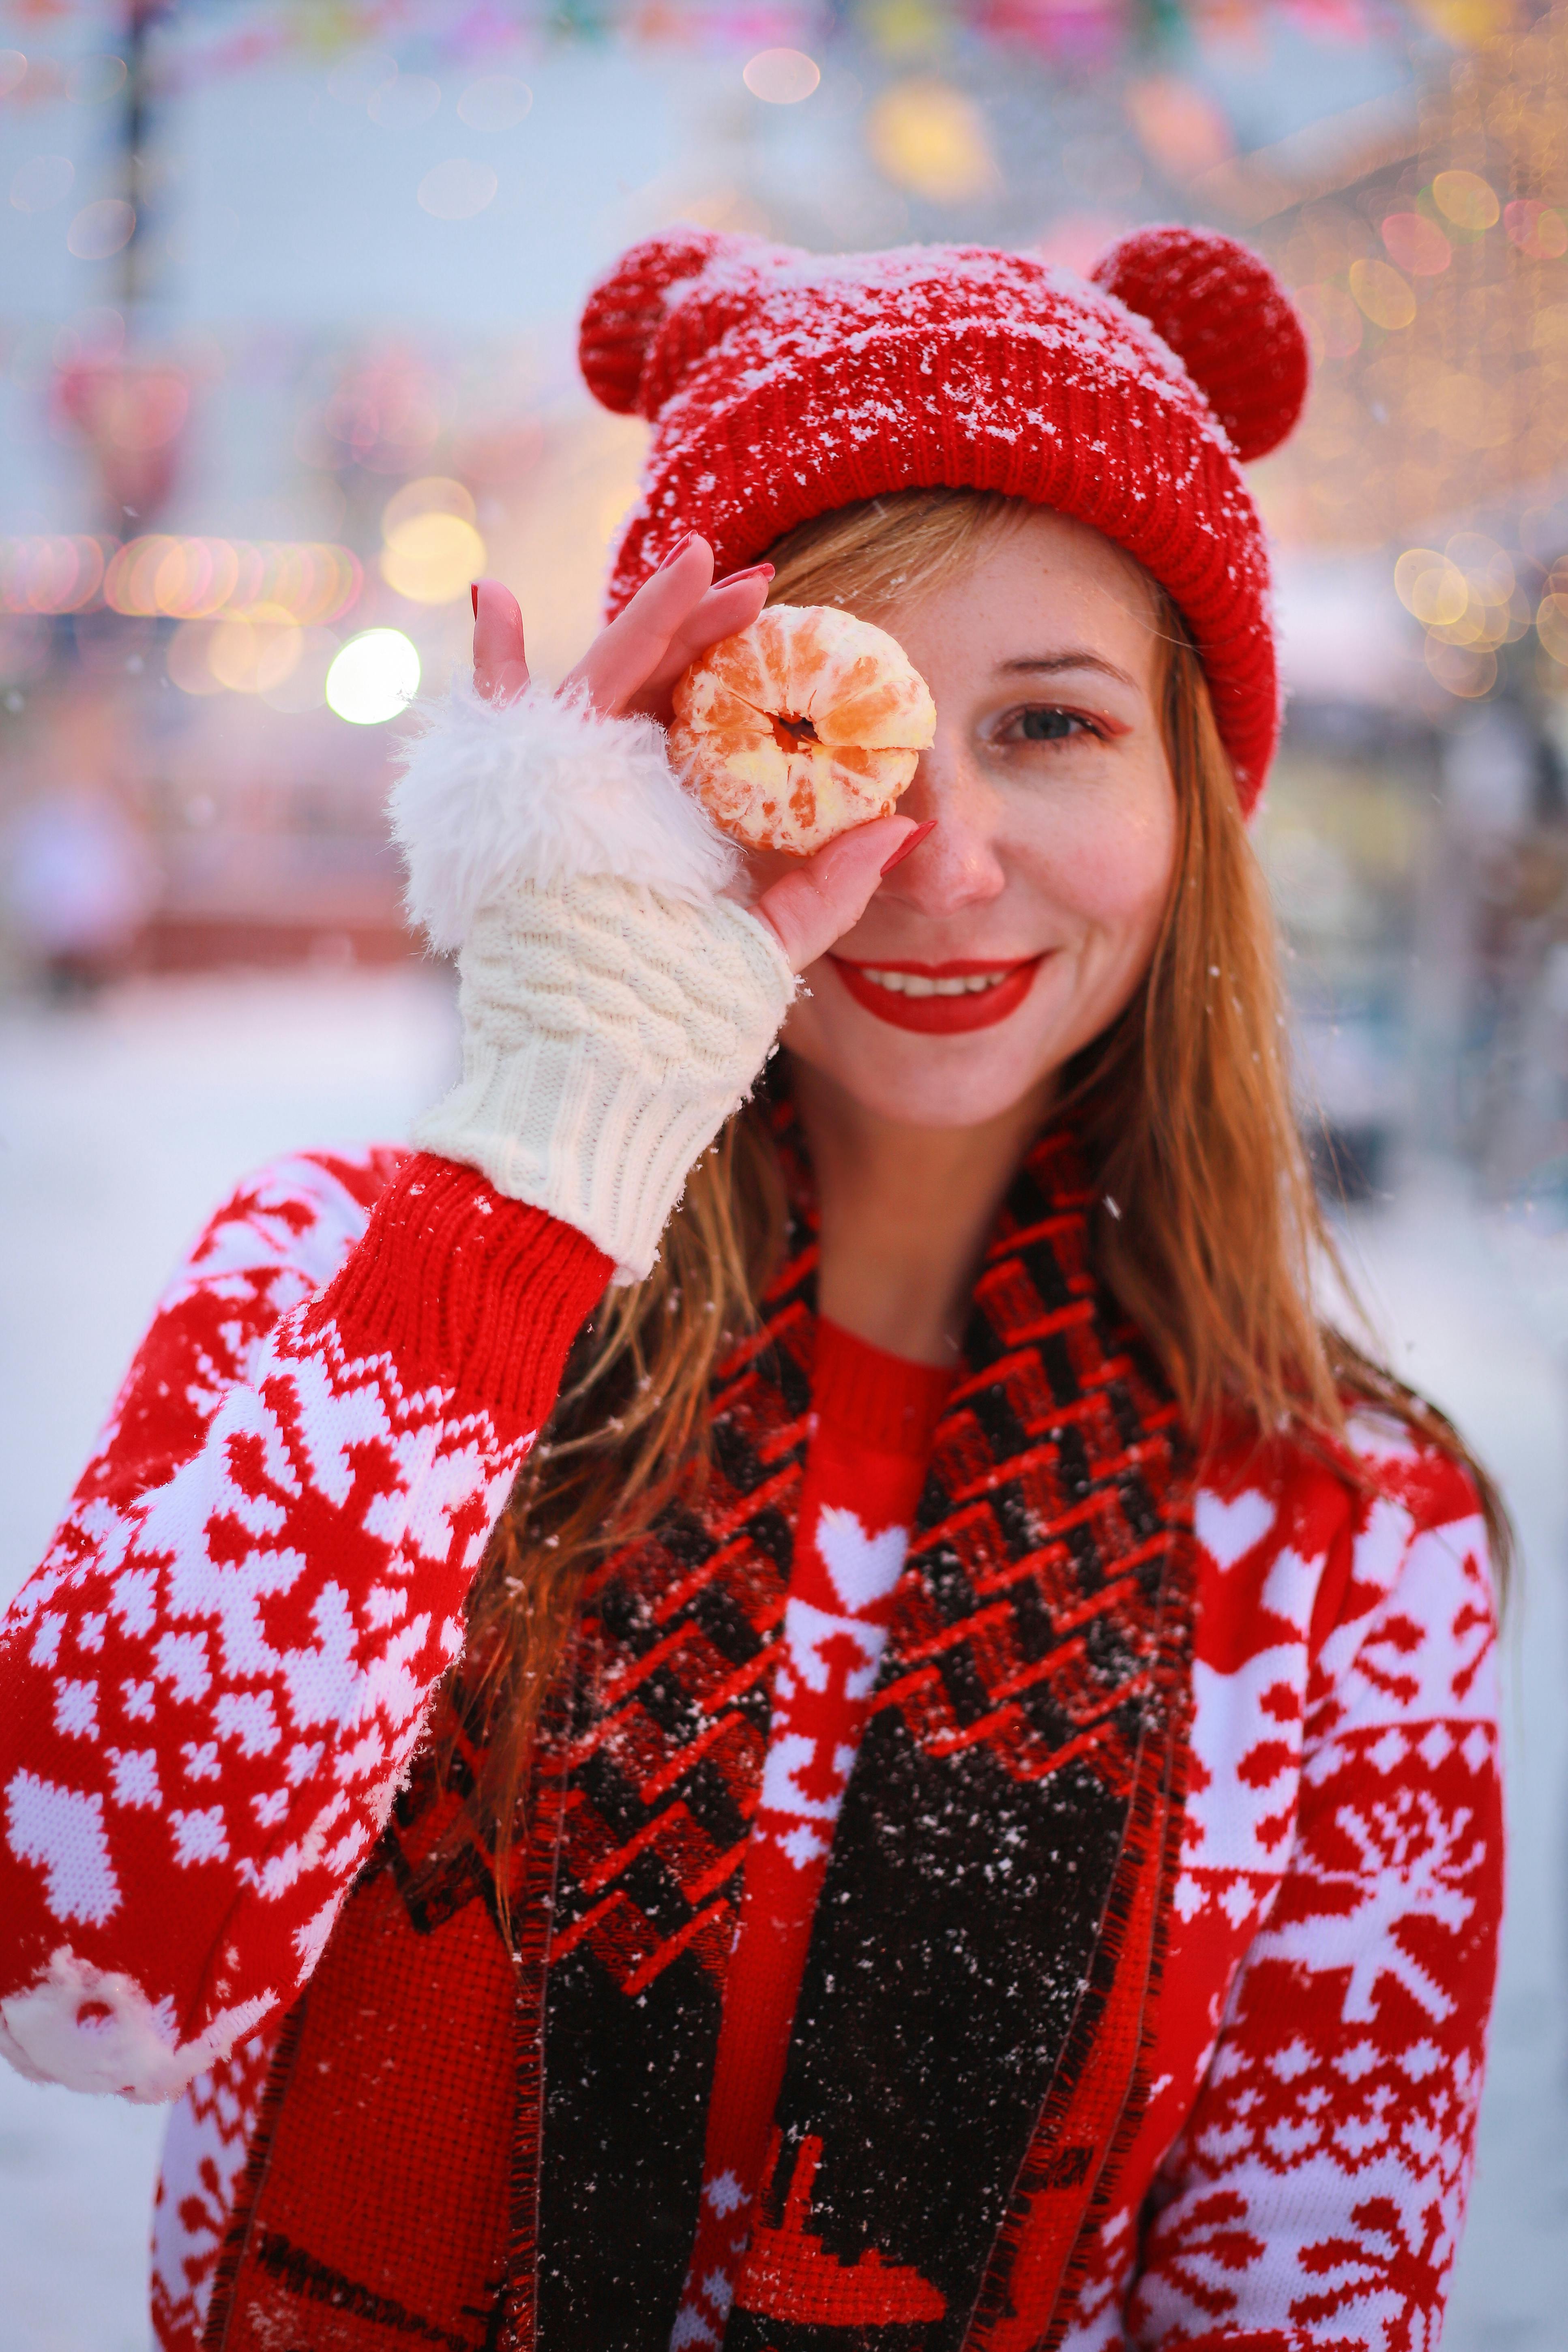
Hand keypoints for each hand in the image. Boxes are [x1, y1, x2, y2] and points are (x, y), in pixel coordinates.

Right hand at [471, 544, 921, 971]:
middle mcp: (621, 788)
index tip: (808, 631)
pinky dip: (491, 653)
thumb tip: (909, 832)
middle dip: (711, 623)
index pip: (719, 722)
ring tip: (697, 558)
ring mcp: (563, 783)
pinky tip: (495, 593)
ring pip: (606, 674)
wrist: (599, 1063)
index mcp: (679, 813)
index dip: (758, 671)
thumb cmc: (679, 1012)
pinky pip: (497, 712)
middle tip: (764, 581)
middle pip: (667, 682)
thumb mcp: (772, 939)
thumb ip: (831, 887)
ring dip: (649, 613)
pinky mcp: (516, 794)